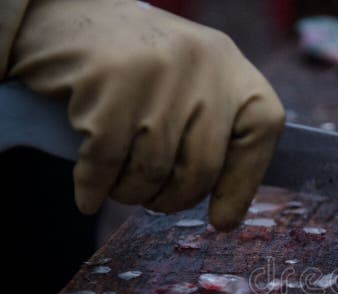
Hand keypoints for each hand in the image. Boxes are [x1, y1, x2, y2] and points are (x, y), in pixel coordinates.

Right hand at [9, 0, 284, 229]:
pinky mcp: (106, 79)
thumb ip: (214, 134)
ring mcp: (155, 69)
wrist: (66, 15)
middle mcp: (202, 64)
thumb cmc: (137, 70)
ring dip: (132, 192)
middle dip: (174, 198)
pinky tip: (89, 195)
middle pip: (202, 165)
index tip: (222, 219)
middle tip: (154, 202)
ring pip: (153, 168)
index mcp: (231, 67)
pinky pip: (106, 160)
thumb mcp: (192, 86)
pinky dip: (95, 187)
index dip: (243, 183)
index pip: (262, 130)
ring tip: (121, 188)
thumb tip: (228, 217)